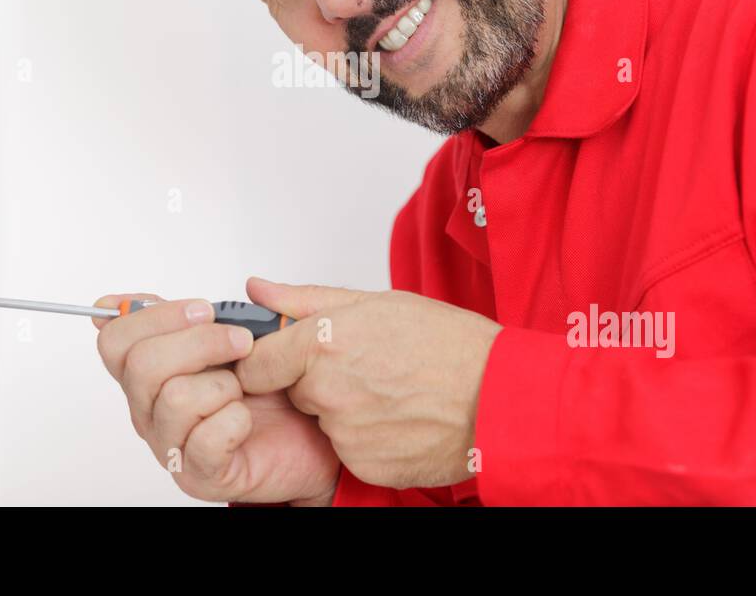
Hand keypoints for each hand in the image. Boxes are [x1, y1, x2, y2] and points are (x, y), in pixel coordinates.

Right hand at [91, 293, 341, 504]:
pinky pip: (205, 440)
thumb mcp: (254, 333)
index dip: (153, 315)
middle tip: (241, 341)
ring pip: (174, 398)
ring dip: (224, 384)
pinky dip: (236, 421)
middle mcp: (153, 407)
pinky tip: (247, 419)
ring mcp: (172, 442)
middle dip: (200, 341)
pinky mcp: (200, 473)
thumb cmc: (277, 386)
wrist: (313, 436)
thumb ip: (223, 307)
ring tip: (248, 389)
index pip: (116, 338)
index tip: (203, 310)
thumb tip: (211, 288)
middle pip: (139, 363)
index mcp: (155, 370)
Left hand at [235, 277, 503, 489]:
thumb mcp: (377, 302)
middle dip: (317, 381)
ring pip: (323, 420)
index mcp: (323, 342)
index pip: (256, 364)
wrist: (499, 396)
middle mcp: (327, 390)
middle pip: (293, 391)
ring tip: (390, 391)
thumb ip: (305, 300)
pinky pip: (347, 449)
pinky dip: (365, 437)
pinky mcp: (362, 465)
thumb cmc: (448, 343)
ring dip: (344, 409)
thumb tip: (259, 290)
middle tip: (365, 367)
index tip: (280, 360)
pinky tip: (397, 418)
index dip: (268, 362)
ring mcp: (343, 432)